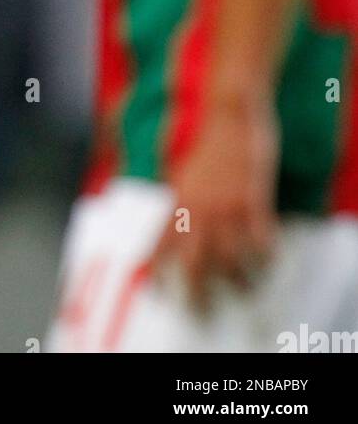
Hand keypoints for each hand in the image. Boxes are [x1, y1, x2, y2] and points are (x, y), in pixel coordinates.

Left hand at [147, 97, 278, 308]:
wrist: (229, 114)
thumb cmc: (208, 141)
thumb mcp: (183, 170)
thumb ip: (179, 198)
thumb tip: (173, 220)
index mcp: (178, 200)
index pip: (160, 243)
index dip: (156, 270)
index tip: (157, 290)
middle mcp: (199, 208)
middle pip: (193, 263)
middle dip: (196, 292)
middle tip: (202, 309)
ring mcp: (227, 206)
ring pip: (229, 260)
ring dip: (237, 279)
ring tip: (244, 287)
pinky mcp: (253, 200)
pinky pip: (260, 241)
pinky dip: (264, 255)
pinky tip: (267, 257)